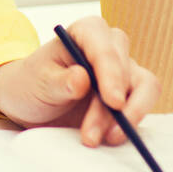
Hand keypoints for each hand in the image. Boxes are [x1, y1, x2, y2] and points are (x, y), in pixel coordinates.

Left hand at [0, 15, 162, 145]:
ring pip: (143, 89)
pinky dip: (130, 123)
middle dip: (112, 108)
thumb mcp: (38, 82)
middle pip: (126, 71)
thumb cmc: (33, 81)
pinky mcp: (129, 94)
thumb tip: (82, 78)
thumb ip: (60, 81)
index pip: (105, 48)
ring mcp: (122, 71)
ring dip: (126, 118)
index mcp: (86, 32)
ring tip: (99, 139)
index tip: (113, 102)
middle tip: (94, 135)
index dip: (111, 74)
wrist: (30, 100)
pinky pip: (141, 106)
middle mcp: (110, 47)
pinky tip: (112, 137)